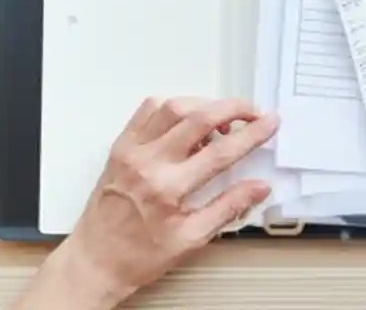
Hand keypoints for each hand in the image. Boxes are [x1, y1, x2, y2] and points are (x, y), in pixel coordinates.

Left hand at [19, 97, 278, 309]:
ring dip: (203, 104)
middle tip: (253, 112)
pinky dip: (172, 106)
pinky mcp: (120, 145)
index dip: (252, 134)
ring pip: (172, 106)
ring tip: (221, 120)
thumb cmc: (141, 255)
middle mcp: (148, 162)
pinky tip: (187, 119)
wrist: (95, 260)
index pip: (221, 152)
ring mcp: (130, 149)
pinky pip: (147, 110)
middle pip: (198, 117)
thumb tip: (260, 187)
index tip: (270, 123)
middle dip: (233, 108)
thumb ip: (228, 208)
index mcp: (168, 189)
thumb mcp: (192, 239)